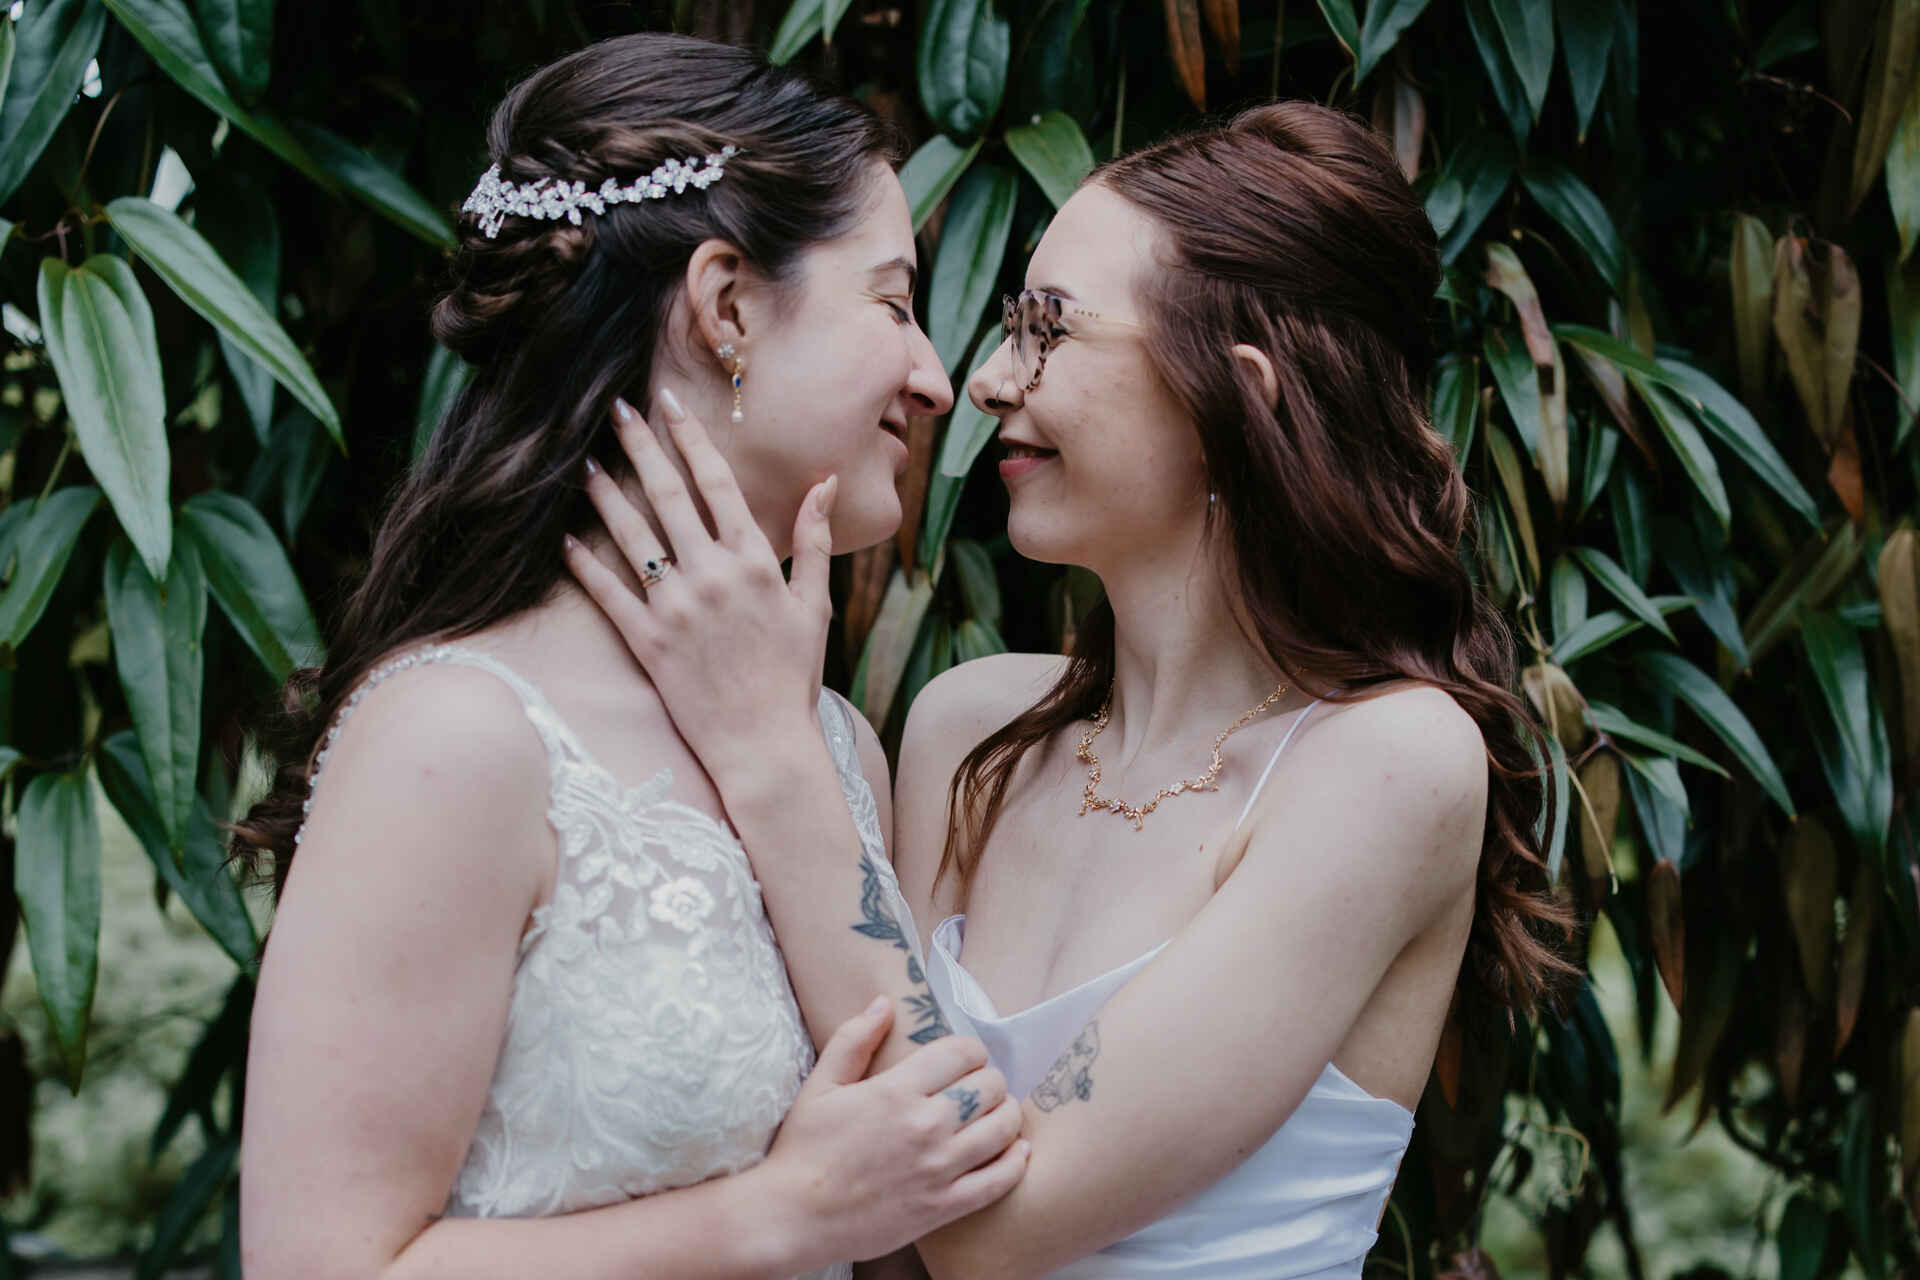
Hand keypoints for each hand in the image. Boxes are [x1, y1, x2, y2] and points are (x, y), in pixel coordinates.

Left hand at [563, 391, 834, 784]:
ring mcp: (676, 608)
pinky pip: (608, 593)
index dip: (691, 438)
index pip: (718, 483)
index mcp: (755, 561)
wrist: (765, 745)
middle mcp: (713, 575)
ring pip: (632, 536)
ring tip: (582, 464)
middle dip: (640, 447)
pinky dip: (585, 564)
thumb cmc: (793, 676)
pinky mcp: (647, 643)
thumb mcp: (814, 604)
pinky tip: (565, 538)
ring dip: (605, 495)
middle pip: (669, 495)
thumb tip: (826, 481)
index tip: (670, 403)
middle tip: (615, 410)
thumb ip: (814, 538)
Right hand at [764, 997, 1028, 1268]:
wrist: (793, 1217)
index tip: (965, 1058)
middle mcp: (925, 1125)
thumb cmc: (804, 1149)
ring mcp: (938, 1168)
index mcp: (897, 1091)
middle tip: (979, 1086)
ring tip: (997, 1112)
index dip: (970, 1050)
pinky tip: (1017, 1150)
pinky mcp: (943, 1207)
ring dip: (1006, 1115)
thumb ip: (854, 1039)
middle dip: (988, 1080)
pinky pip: (998, 1181)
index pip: (961, 1053)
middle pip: (989, 1087)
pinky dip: (1016, 1162)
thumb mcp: (821, 1084)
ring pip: (1001, 1129)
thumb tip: (884, 1004)